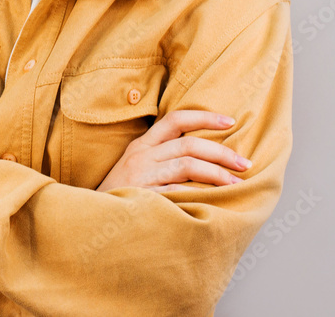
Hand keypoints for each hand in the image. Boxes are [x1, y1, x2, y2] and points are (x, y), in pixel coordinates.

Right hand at [95, 110, 251, 192]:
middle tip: (245, 163)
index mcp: (142, 145)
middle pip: (189, 144)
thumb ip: (161, 157)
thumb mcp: (135, 167)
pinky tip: (215, 201)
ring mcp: (142, 176)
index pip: (176, 119)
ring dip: (218, 173)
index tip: (231, 121)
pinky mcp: (144, 198)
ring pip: (188, 164)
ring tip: (237, 184)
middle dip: (222, 152)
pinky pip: (178, 191)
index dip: (205, 117)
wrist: (89, 216)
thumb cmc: (119, 194)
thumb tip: (202, 154)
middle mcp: (142, 156)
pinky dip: (199, 194)